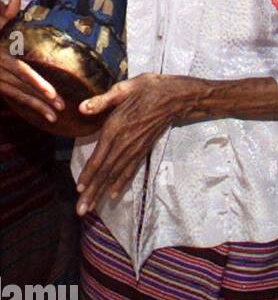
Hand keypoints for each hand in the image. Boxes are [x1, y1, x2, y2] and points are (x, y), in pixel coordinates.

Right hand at [0, 0, 65, 126]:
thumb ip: (4, 15)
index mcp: (0, 57)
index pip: (21, 72)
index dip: (36, 83)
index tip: (53, 93)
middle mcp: (0, 73)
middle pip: (24, 88)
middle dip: (42, 99)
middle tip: (61, 107)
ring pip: (19, 97)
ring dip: (37, 107)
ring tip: (55, 117)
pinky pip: (15, 98)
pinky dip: (28, 106)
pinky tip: (42, 113)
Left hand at [75, 73, 192, 214]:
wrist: (177, 96)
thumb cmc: (150, 88)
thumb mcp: (126, 88)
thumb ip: (103, 100)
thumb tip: (81, 108)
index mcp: (116, 128)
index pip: (99, 157)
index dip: (88, 174)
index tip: (78, 189)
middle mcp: (125, 143)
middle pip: (106, 172)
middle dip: (92, 192)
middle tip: (81, 211)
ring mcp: (135, 148)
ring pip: (116, 174)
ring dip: (102, 192)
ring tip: (91, 208)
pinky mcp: (144, 149)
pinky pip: (130, 170)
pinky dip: (121, 183)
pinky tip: (113, 194)